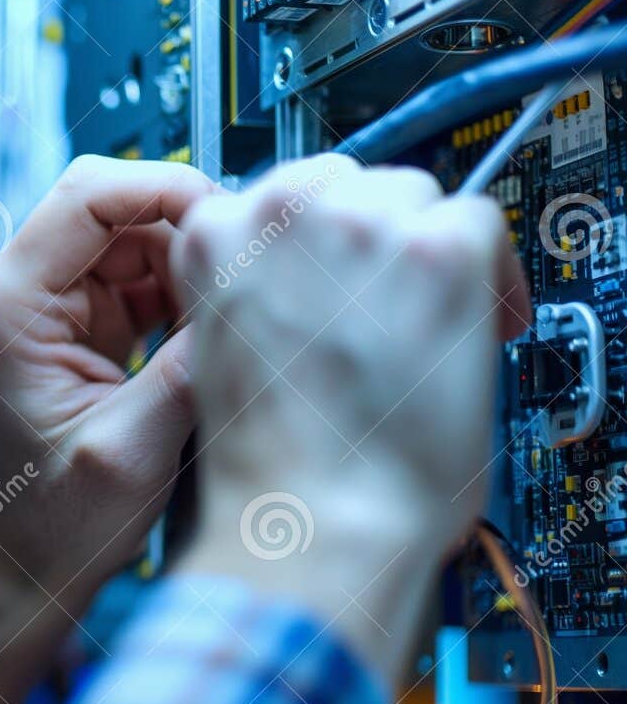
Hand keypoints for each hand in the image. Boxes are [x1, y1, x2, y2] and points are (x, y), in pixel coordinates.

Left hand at [0, 156, 217, 596]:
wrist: (32, 569)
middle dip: (190, 224)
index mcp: (11, 305)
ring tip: (236, 313)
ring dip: (196, 263)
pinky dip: (190, 294)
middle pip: (118, 202)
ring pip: (143, 235)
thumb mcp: (134, 449)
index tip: (232, 220)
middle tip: (247, 269)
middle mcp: (25, 291)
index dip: (167, 189)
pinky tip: (218, 333)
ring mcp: (59, 306)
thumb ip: (187, 366)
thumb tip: (250, 290)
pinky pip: (151, 276)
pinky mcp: (91, 327)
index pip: (88, 195)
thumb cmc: (59, 524)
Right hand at [171, 156, 530, 685]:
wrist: (313, 520)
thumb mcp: (223, 355)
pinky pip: (481, 223)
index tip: (335, 274)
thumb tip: (313, 281)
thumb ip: (255, 295)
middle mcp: (280, 215)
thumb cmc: (265, 469)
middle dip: (371, 238)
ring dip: (425, 250)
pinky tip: (479, 330)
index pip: (274, 197)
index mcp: (211, 241)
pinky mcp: (438, 250)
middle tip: (389, 304)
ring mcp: (362, 225)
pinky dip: (491, 276)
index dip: (313, 241)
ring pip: (415, 196)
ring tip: (432, 322)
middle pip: (349, 183)